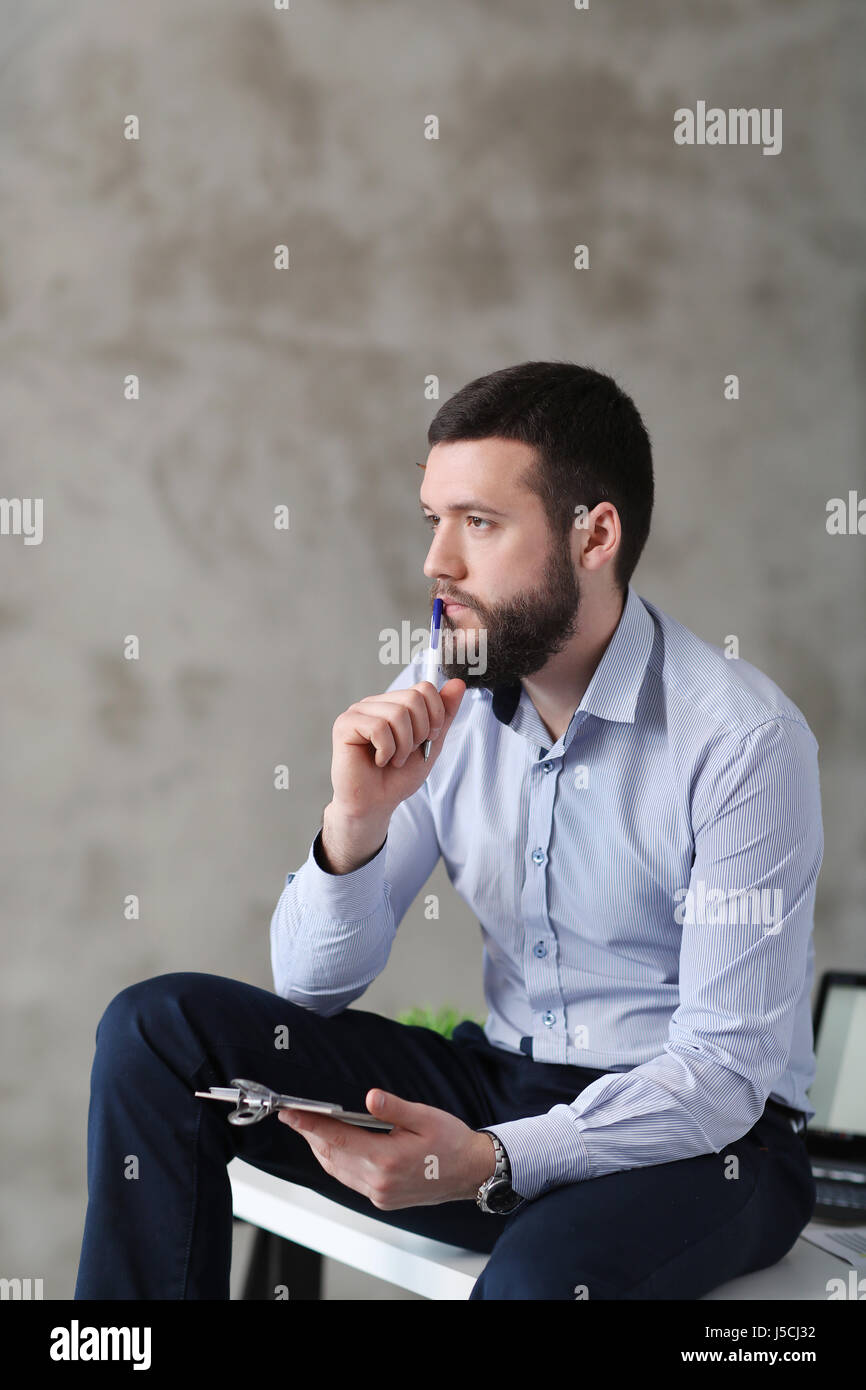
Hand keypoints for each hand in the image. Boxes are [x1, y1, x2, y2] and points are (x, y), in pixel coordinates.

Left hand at [278, 1089, 497, 1208]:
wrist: (472, 1173)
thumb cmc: (452, 1142)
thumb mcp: (425, 1117)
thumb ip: (394, 1108)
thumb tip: (370, 1097)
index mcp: (387, 1160)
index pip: (337, 1138)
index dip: (310, 1124)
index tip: (290, 1112)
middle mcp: (378, 1182)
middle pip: (331, 1155)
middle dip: (309, 1134)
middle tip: (294, 1115)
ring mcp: (379, 1194)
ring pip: (336, 1170)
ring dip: (320, 1148)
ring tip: (308, 1127)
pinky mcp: (382, 1199)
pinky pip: (348, 1179)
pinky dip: (335, 1162)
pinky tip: (333, 1147)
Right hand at [329, 679, 465, 822]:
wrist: (375, 805)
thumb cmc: (397, 777)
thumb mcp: (431, 744)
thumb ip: (444, 714)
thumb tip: (458, 683)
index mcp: (394, 703)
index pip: (424, 688)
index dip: (435, 716)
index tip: (427, 739)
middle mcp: (375, 703)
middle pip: (413, 698)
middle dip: (419, 733)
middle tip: (407, 753)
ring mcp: (358, 711)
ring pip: (397, 714)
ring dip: (403, 746)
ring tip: (393, 759)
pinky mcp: (345, 725)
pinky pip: (378, 728)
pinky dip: (386, 751)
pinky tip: (378, 760)